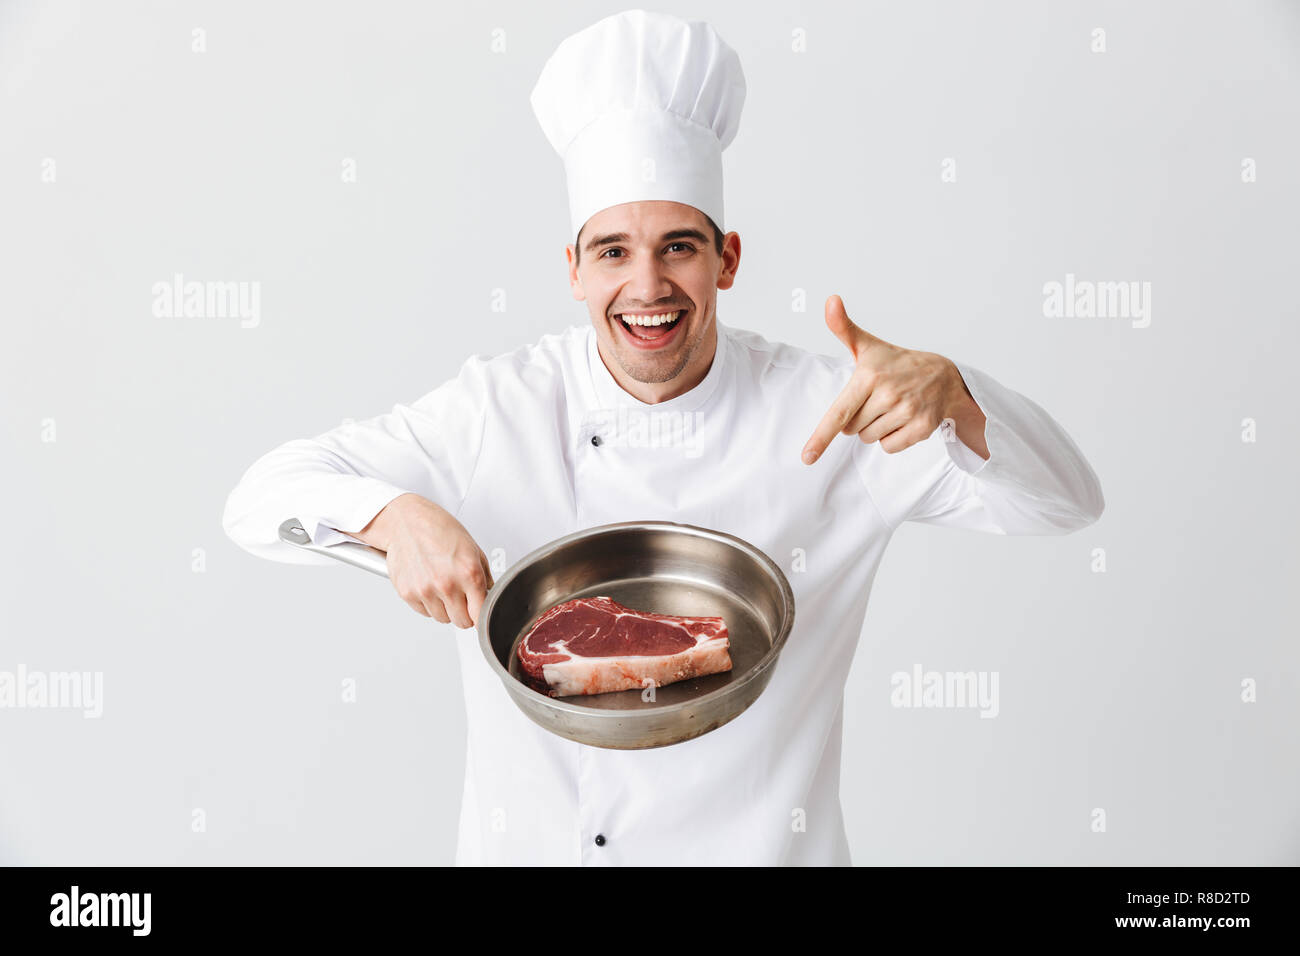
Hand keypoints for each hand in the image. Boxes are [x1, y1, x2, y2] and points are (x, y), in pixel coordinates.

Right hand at [349, 493, 493, 627]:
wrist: (406, 521)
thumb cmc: (438, 529)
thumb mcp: (473, 548)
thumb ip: (484, 576)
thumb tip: (489, 596)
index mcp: (468, 573)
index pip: (480, 615)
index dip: (481, 615)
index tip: (479, 611)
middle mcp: (447, 584)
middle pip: (462, 622)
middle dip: (465, 613)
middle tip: (461, 598)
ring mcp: (425, 590)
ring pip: (442, 619)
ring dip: (445, 609)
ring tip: (442, 586)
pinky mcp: (407, 593)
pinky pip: (424, 612)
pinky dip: (428, 604)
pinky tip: (429, 584)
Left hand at [801, 295, 970, 462]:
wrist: (944, 376)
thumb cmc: (897, 362)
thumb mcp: (868, 346)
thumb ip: (843, 328)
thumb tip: (829, 300)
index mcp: (870, 376)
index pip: (839, 413)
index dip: (821, 437)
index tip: (807, 457)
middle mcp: (889, 394)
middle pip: (851, 429)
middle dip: (858, 419)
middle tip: (876, 399)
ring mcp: (907, 411)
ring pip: (869, 439)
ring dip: (875, 429)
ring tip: (891, 407)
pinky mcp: (922, 428)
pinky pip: (889, 448)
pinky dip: (892, 439)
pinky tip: (903, 419)